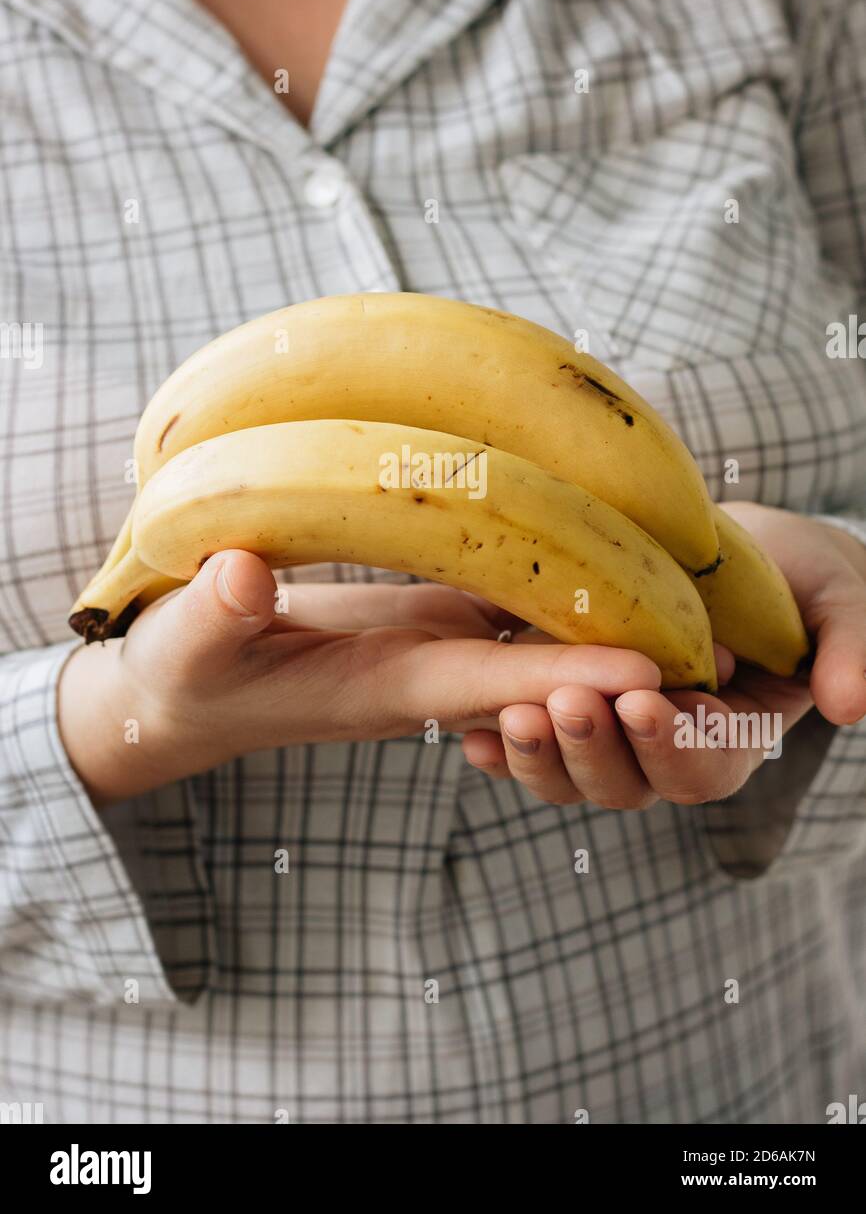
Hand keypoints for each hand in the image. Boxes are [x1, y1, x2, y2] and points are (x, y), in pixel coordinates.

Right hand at [58, 551, 660, 806]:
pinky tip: (597, 532)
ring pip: (534, 626)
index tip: (653, 665)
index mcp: (382, 685)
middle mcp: (427, 666)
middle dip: (624, 647)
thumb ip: (215, 614)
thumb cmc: (185, 674)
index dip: (566, 670)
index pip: (489, 681)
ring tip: (692, 570)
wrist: (189, 689)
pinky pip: (507, 598)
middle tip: (720, 623)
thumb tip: (243, 566)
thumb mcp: (189, 650)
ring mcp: (433, 637)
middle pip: (540, 658)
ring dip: (604, 607)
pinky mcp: (427, 609)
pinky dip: (554, 576)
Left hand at [461, 503, 865, 808]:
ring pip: (571, 776)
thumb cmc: (794, 571)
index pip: (705, 763)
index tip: (644, 701)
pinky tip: (466, 734)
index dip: (674, 744)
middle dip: (595, 749)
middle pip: (629, 783)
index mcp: (735, 734)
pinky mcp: (565, 705)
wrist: (723, 546)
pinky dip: (498, 747)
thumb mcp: (838, 597)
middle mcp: (667, 747)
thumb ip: (850, 645)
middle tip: (564, 703)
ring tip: (509, 717)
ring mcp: (610, 732)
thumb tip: (851, 704)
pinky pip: (530, 744)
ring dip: (540, 755)